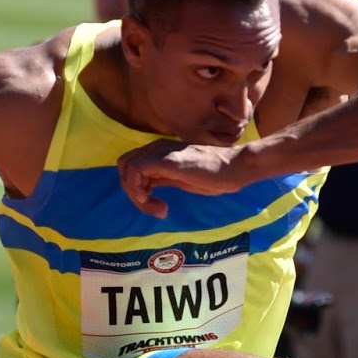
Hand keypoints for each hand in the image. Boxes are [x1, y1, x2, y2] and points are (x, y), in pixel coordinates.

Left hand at [117, 140, 245, 219]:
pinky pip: (134, 171)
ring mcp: (159, 152)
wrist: (233, 168)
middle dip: (133, 191)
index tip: (155, 204)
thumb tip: (148, 189)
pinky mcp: (164, 160)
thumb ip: (163, 179)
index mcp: (159, 153)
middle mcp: (156, 148)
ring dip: (136, 195)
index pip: (132, 166)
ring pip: (126, 169)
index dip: (137, 188)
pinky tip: (154, 202)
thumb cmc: (214, 176)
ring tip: (157, 208)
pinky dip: (137, 190)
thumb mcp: (181, 179)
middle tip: (153, 207)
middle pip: (124, 166)